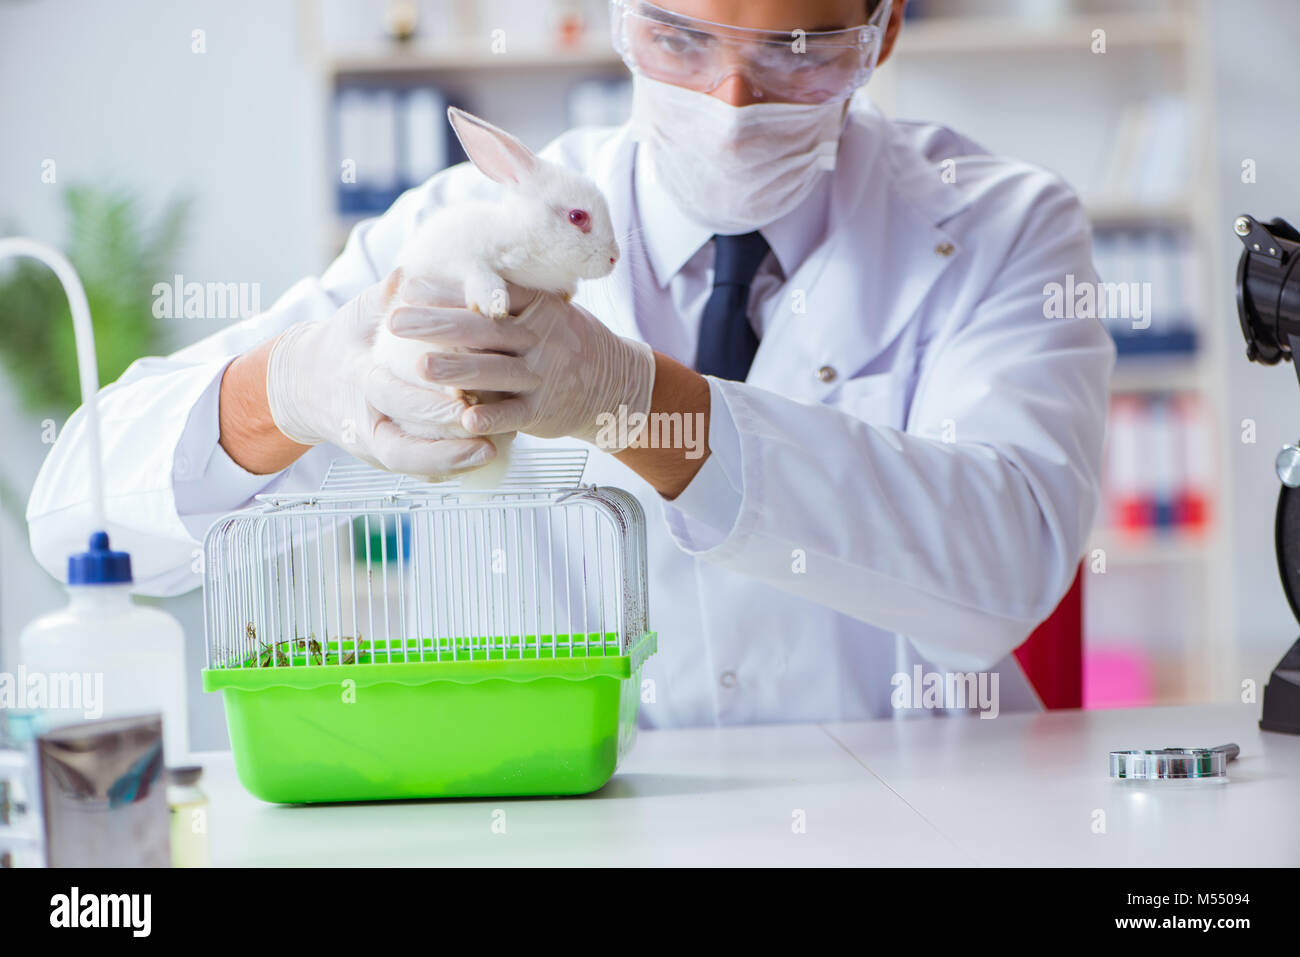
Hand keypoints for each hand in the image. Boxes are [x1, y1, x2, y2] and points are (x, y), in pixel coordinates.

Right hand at [264, 270, 495, 477]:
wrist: (311, 380)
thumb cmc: (346, 340)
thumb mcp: (358, 313)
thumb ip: (382, 296)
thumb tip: (405, 274)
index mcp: (357, 380)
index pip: (390, 396)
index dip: (426, 405)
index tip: (462, 402)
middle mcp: (365, 419)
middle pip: (403, 439)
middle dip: (445, 439)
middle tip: (486, 431)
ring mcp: (374, 443)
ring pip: (411, 463)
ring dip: (452, 461)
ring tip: (494, 450)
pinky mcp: (387, 454)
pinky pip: (417, 468)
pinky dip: (448, 466)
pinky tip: (483, 458)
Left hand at [396, 289, 655, 449]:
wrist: (615, 384)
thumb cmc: (565, 343)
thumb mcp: (545, 311)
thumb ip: (506, 300)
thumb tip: (443, 282)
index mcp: (537, 307)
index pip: (490, 294)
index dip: (449, 289)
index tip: (408, 285)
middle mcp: (541, 339)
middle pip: (485, 329)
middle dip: (438, 324)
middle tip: (396, 322)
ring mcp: (543, 376)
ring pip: (497, 371)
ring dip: (459, 370)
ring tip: (421, 366)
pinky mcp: (543, 411)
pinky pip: (514, 414)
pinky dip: (491, 417)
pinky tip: (464, 418)